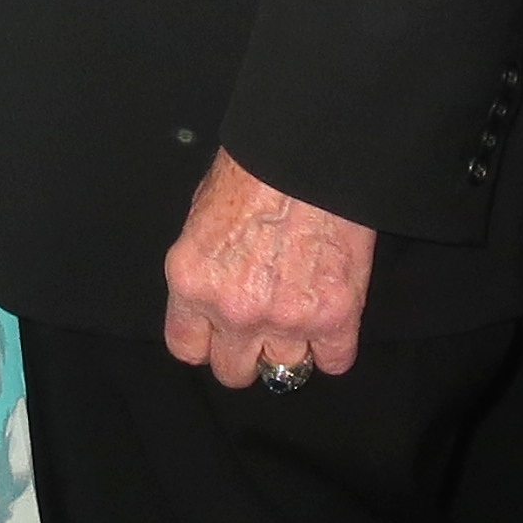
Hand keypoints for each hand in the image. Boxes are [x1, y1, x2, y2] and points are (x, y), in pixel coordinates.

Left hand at [161, 147, 373, 387]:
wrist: (305, 151)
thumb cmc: (251, 170)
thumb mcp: (201, 216)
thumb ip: (204, 269)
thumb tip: (214, 296)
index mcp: (191, 282)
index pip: (186, 349)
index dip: (206, 339)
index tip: (218, 329)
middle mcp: (233, 311)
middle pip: (233, 371)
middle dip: (246, 349)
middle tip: (262, 320)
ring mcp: (286, 319)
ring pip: (285, 372)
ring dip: (292, 345)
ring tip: (299, 308)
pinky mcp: (335, 317)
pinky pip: (334, 362)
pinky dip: (334, 345)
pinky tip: (330, 316)